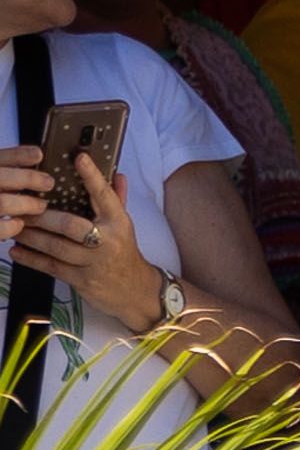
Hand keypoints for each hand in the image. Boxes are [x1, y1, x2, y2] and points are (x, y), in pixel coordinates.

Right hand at [0, 151, 44, 256]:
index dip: (16, 155)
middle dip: (26, 178)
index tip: (38, 154)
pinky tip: (19, 224)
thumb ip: (5, 167)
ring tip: (40, 206)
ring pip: (2, 203)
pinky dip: (10, 227)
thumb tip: (36, 157)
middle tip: (48, 183)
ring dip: (25, 203)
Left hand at [8, 154, 169, 333]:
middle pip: (71, 225)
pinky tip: (16, 251)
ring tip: (14, 227)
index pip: (105, 195)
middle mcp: (107, 241)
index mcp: (118, 223)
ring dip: (31, 237)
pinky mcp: (82, 280)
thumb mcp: (125, 226)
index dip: (92, 176)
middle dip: (43, 217)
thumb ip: (117, 200)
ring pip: (56, 247)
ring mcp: (93, 262)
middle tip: (23, 208)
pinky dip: (31, 259)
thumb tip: (116, 175)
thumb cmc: (125, 254)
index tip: (79, 158)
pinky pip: (51, 267)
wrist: (135, 291)